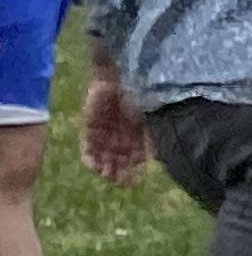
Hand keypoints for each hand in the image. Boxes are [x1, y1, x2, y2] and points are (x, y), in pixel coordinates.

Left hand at [81, 68, 147, 184]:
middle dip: (121, 173)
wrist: (117, 75)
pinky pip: (88, 153)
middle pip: (120, 163)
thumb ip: (151, 135)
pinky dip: (92, 162)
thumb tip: (159, 155)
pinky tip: (97, 167)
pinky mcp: (89, 132)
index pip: (138, 159)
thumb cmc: (141, 91)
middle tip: (122, 180)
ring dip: (106, 171)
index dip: (136, 170)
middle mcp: (121, 137)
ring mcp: (105, 136)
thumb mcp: (150, 115)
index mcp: (139, 134)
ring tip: (109, 175)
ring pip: (105, 161)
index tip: (137, 178)